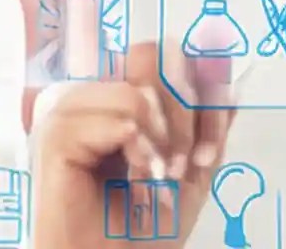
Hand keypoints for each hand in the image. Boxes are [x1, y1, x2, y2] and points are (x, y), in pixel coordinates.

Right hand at [26, 41, 235, 246]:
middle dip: (184, 116)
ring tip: (155, 176)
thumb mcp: (192, 169)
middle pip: (149, 60)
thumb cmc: (142, 231)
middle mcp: (87, 97)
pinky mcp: (56, 135)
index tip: (208, 143)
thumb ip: (208, 123)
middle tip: (183, 164)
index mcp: (112, 97)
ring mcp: (67, 113)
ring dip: (162, 139)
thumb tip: (228, 76)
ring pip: (136, 93)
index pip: (158, 55)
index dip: (195, 88)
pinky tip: (133, 177)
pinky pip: (118, 118)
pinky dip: (138, 150)